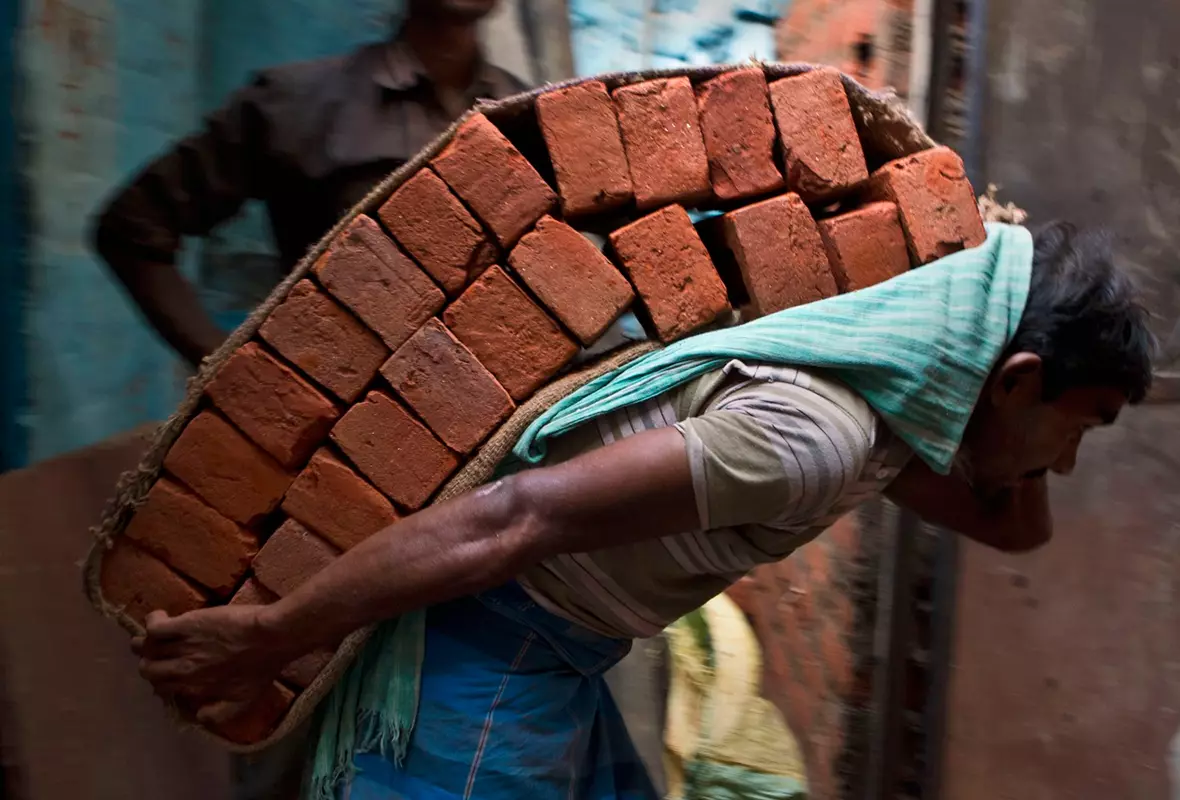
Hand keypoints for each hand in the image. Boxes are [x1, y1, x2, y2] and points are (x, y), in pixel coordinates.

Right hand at [131, 604, 293, 724]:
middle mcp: (183, 669)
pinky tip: (160, 618)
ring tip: (154, 635)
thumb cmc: (262, 667)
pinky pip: (155, 627)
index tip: (168, 673)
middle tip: (158, 652)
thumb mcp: (244, 700)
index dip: (162, 681)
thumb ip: (220, 713)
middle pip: (148, 669)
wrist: (271, 638)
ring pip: (145, 648)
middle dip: (149, 662)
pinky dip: (153, 622)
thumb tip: (199, 717)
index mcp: (195, 686)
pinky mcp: (186, 625)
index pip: (163, 688)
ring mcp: (182, 646)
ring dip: (144, 642)